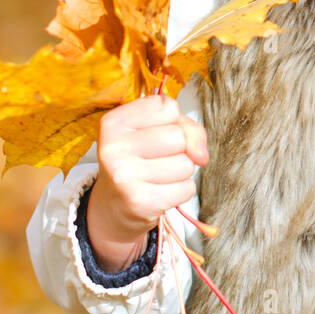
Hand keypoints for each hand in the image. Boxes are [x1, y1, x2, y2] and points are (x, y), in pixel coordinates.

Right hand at [87, 94, 208, 271]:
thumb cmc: (138, 161)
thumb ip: (186, 127)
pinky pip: (186, 188)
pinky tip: (160, 191)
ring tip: (157, 176)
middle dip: (179, 149)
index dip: (172, 121)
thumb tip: (201, 154)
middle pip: (178, 136)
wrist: (115, 206)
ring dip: (181, 172)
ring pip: (186, 164)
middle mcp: (114, 148)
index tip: (154, 134)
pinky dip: (181, 191)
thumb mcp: (154, 131)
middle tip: (157, 159)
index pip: (167, 107)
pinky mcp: (140, 202)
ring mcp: (124, 176)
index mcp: (113, 123)